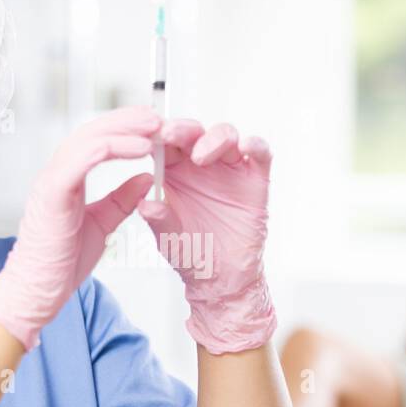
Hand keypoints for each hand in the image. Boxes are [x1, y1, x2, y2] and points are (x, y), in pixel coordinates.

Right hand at [0, 106, 159, 349]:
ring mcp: (52, 181)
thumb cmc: (62, 263)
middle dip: (126, 120)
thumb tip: (146, 179)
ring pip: (89, 139)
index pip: (95, 140)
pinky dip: (113, 148)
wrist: (39, 291)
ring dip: (124, 129)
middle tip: (156, 117)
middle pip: (92, 131)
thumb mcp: (103, 224)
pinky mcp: (53, 193)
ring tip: (153, 128)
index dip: (123, 128)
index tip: (152, 127)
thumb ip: (121, 200)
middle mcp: (57, 174)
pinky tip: (139, 149)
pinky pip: (83, 159)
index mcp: (67, 179)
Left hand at [135, 118, 276, 353]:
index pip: (165, 142)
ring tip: (201, 156)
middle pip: (194, 132)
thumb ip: (159, 220)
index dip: (156, 134)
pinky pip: (260, 153)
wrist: (221, 277)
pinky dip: (255, 145)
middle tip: (170, 135)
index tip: (146, 134)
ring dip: (213, 138)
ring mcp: (229, 168)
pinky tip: (246, 147)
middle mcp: (201, 163)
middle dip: (182, 129)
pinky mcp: (255, 178)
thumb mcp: (169, 239)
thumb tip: (145, 205)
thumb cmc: (191, 253)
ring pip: (225, 135)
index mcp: (173, 171)